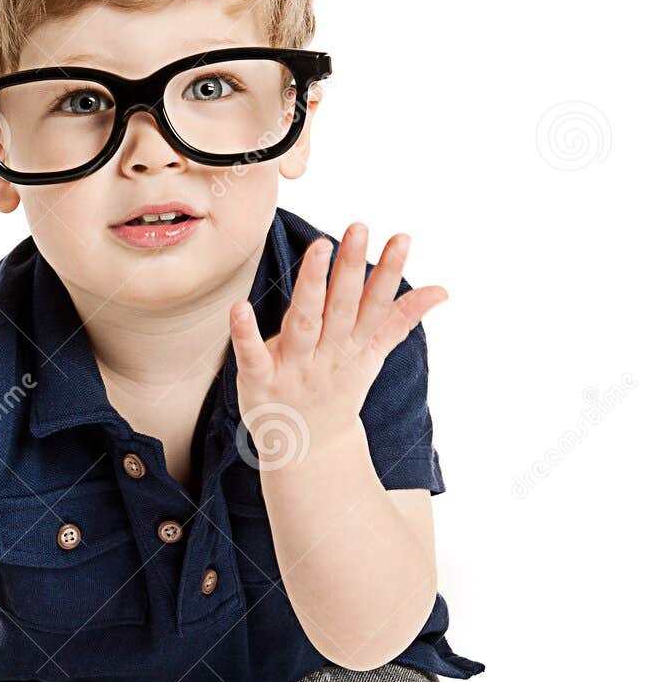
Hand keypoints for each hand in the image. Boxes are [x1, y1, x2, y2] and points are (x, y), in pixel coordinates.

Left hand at [229, 222, 448, 465]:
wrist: (308, 452)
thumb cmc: (337, 391)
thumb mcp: (372, 357)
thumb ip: (401, 319)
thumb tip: (442, 289)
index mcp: (353, 345)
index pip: (375, 305)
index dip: (388, 273)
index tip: (401, 238)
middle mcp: (327, 354)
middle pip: (341, 309)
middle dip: (350, 270)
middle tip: (358, 228)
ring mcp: (294, 369)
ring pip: (304, 324)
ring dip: (311, 286)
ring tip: (318, 248)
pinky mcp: (260, 382)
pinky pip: (252, 356)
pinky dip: (246, 335)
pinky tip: (239, 308)